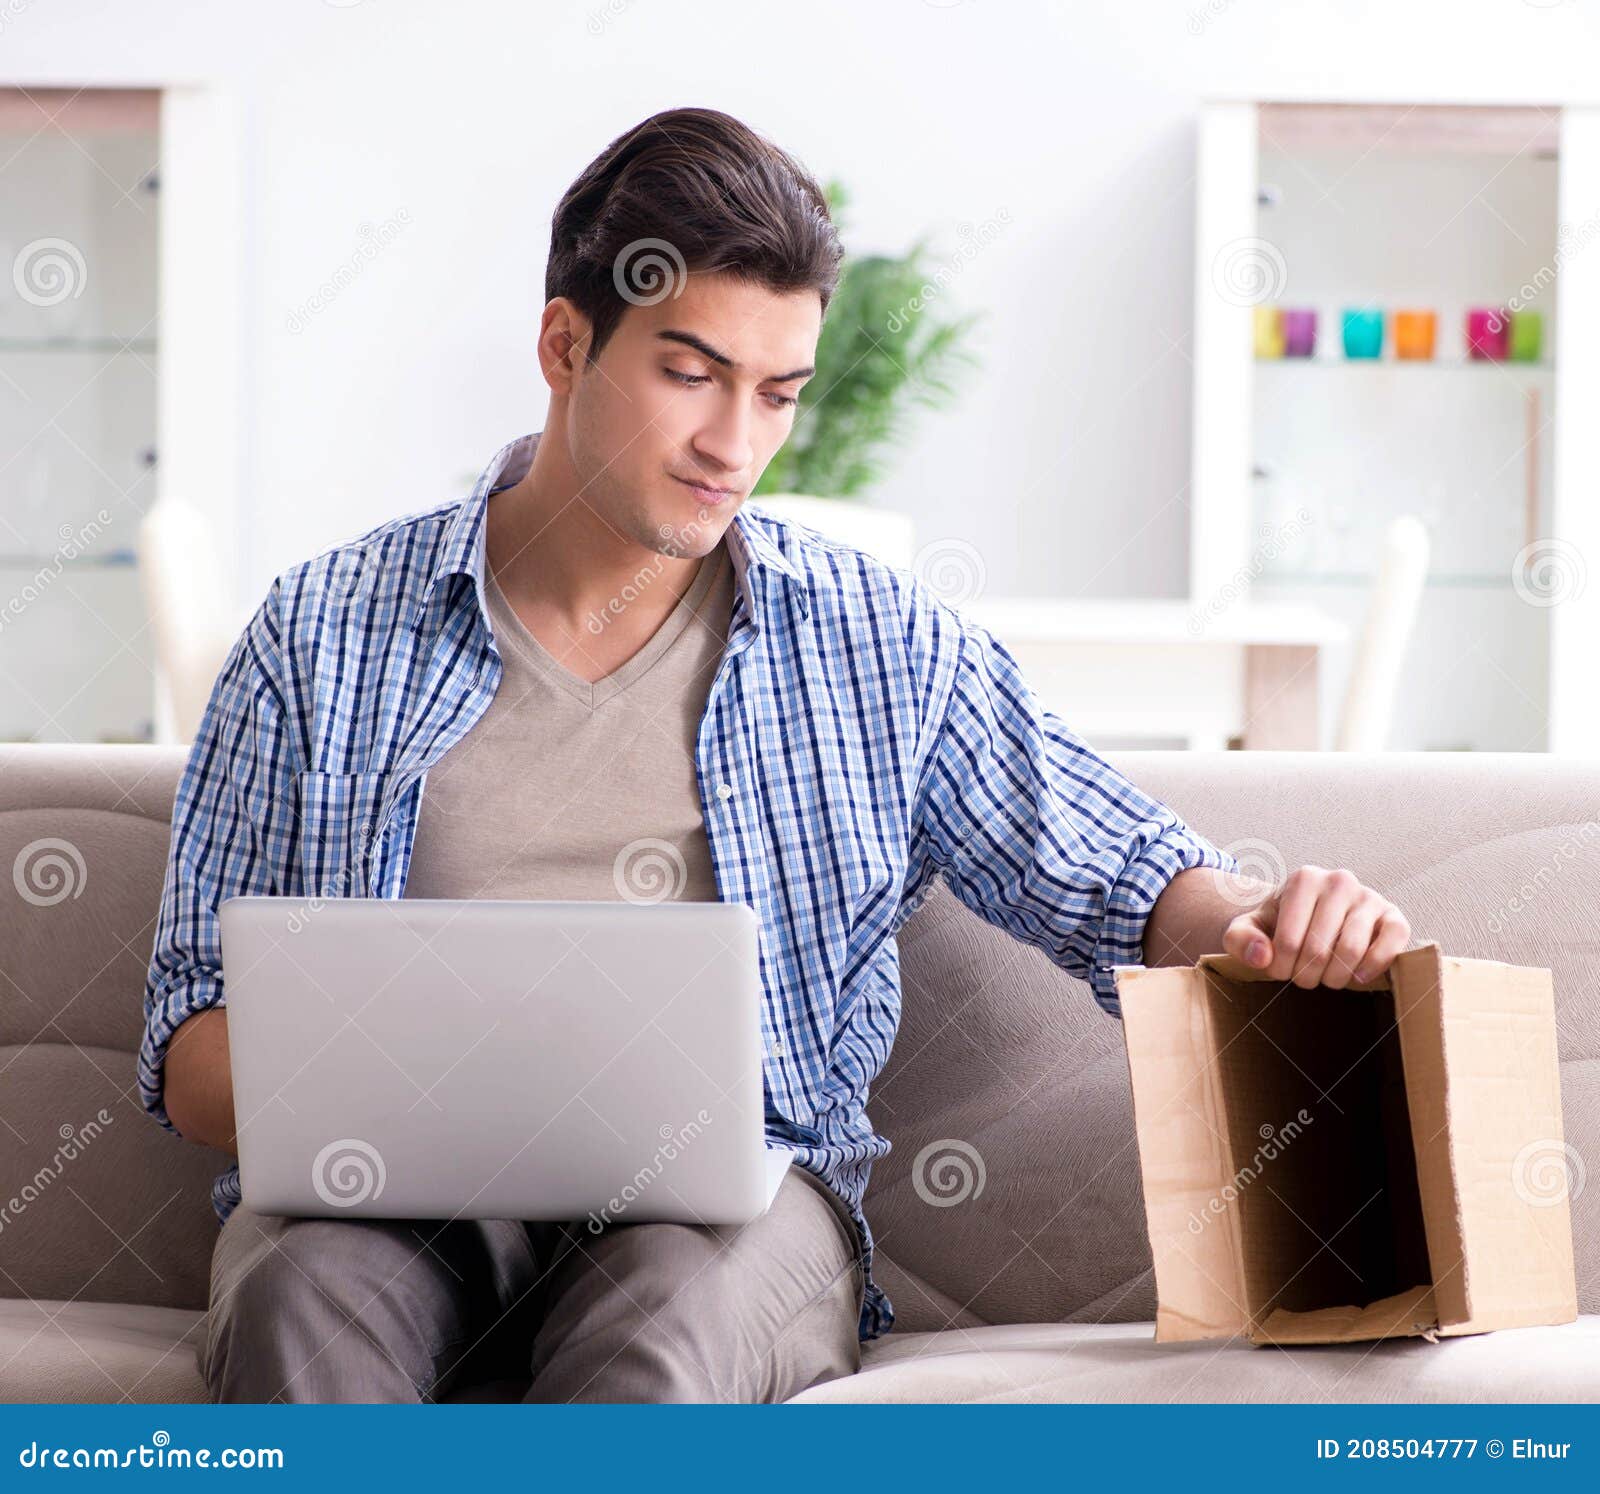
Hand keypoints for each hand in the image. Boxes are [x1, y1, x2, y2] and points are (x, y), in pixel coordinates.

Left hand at [1222, 865, 1410, 989]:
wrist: (1312, 916)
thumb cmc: (1278, 924)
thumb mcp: (1248, 928)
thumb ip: (1239, 939)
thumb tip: (1261, 956)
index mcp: (1304, 879)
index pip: (1288, 940)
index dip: (1280, 967)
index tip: (1278, 970)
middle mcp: (1340, 881)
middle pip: (1318, 949)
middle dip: (1305, 975)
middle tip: (1301, 978)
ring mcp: (1370, 897)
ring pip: (1351, 950)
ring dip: (1334, 977)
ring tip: (1324, 978)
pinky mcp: (1393, 916)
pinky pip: (1392, 943)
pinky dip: (1373, 966)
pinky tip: (1356, 976)